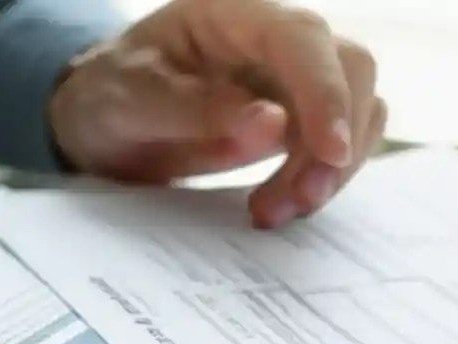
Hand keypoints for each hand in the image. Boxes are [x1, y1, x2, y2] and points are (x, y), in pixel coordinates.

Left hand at [49, 0, 384, 227]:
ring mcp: (291, 77)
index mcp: (231, 14)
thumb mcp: (129, 102)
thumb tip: (272, 123)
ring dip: (331, 170)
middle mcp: (272, 37)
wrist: (100, 123)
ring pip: (357, 110)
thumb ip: (194, 109)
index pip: (302, 38)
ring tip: (272, 211)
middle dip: (337, 140)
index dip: (326, 92)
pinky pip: (336, 144)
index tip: (330, 152)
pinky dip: (321, 179)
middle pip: (352, 69)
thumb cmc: (108, 97)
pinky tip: (279, 205)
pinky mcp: (298, 118)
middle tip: (300, 200)